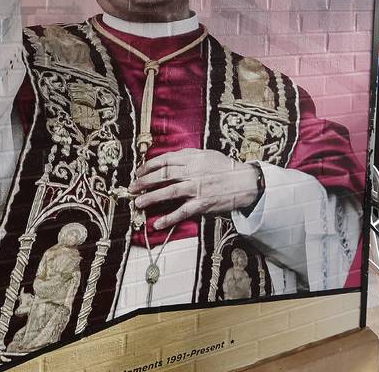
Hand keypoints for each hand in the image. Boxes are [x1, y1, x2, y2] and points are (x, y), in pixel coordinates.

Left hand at [128, 148, 261, 229]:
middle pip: (163, 175)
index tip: (139, 172)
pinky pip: (182, 212)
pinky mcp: (202, 204)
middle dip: (144, 181)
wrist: (245, 182)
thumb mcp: (207, 155)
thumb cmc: (226, 168)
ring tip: (138, 202)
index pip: (165, 160)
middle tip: (132, 187)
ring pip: (169, 192)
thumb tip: (169, 158)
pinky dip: (169, 218)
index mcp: (193, 158)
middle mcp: (193, 172)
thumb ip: (188, 156)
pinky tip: (157, 223)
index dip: (149, 166)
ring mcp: (197, 188)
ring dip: (151, 198)